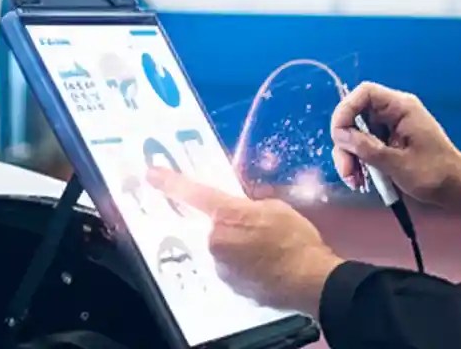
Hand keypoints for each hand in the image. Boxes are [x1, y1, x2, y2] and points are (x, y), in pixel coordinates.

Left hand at [146, 167, 343, 315]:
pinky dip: (245, 266)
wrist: (309, 280)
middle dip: (231, 226)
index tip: (151, 174)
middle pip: (215, 227)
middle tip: (259, 230)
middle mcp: (216, 240)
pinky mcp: (230, 285)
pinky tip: (267, 266)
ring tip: (269, 251)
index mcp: (228, 214)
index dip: (170, 182)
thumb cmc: (296, 239)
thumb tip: (244, 209)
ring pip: (224, 249)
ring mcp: (221, 266)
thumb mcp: (277, 208)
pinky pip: (232, 268)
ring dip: (238, 247)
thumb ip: (251, 205)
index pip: (193, 194)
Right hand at [330, 82, 460, 218]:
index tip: (339, 136)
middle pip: (355, 117)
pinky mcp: (389, 142)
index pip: (365, 93)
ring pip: (356, 134)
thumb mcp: (398, 164)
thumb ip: (367, 148)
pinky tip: (361, 180)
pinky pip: (365, 146)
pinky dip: (359, 162)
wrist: (456, 187)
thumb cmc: (435, 174)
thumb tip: (340, 135)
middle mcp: (394, 113)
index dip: (346, 109)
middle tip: (347, 171)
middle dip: (345, 144)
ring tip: (355, 182)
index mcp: (401, 108)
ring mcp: (391, 127)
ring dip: (350, 157)